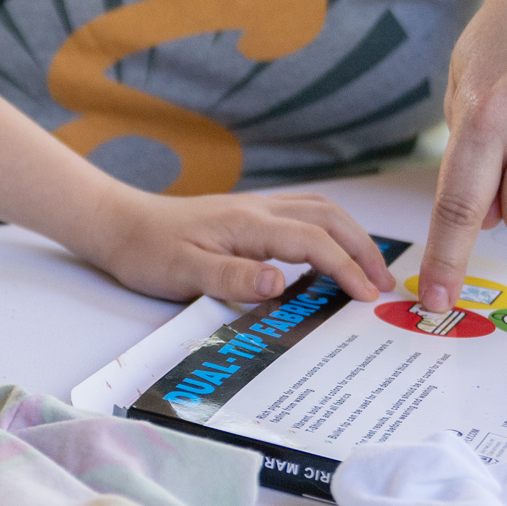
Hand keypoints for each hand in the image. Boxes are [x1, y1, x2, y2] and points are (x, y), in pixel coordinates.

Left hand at [88, 188, 395, 307]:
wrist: (120, 224)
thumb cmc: (148, 251)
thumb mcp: (184, 273)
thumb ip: (232, 279)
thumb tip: (280, 283)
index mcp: (249, 224)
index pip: (314, 242)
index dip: (347, 269)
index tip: (369, 298)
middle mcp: (260, 209)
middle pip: (329, 218)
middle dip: (364, 249)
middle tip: (386, 286)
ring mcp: (256, 207)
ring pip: (320, 211)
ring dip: (352, 236)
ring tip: (370, 270)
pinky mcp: (250, 214)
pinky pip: (305, 214)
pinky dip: (331, 230)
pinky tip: (332, 253)